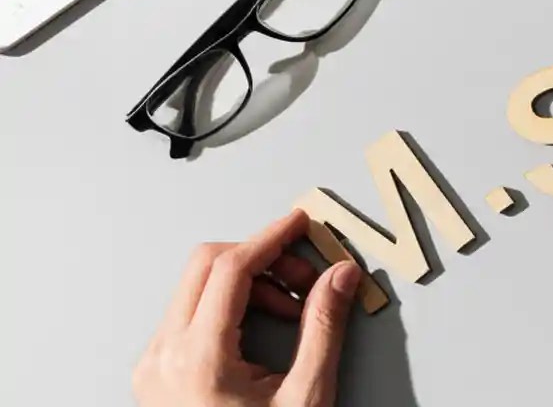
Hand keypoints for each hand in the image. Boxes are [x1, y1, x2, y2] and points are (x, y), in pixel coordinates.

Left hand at [133, 210, 363, 406]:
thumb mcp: (306, 396)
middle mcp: (163, 357)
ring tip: (293, 311)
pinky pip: (189, 314)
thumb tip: (340, 275)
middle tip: (306, 275)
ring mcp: (153, 366)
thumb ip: (324, 328)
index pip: (230, 269)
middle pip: (206, 266)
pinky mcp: (157, 373)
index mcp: (197, 360)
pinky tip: (264, 328)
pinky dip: (229, 307)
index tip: (299, 223)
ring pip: (196, 288)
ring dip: (248, 283)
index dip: (270, 237)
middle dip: (261, 258)